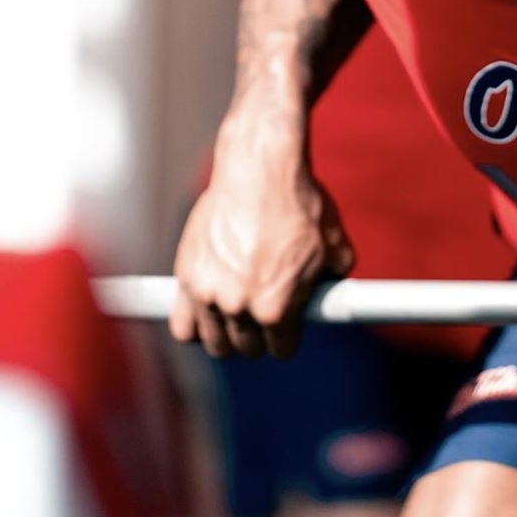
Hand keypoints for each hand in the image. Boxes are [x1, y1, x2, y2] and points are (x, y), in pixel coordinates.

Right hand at [169, 150, 353, 359]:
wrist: (258, 168)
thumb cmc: (298, 201)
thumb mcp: (333, 245)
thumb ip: (335, 280)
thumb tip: (334, 296)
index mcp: (276, 307)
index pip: (281, 349)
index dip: (288, 335)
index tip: (287, 323)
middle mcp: (240, 306)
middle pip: (246, 349)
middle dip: (258, 335)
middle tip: (263, 312)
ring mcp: (209, 293)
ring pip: (214, 342)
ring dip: (226, 334)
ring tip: (237, 314)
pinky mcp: (187, 275)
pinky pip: (182, 325)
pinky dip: (194, 323)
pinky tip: (207, 311)